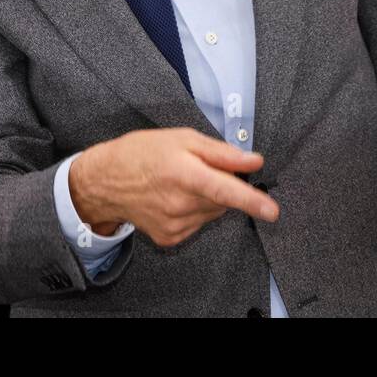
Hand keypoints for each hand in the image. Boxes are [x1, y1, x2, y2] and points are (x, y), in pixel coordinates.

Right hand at [69, 128, 279, 246]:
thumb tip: (252, 161)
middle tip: (200, 169)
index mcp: (183, 173)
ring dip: (208, 199)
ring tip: (182, 182)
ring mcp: (174, 224)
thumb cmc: (141, 153)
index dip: (251, 201)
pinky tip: (174, 198)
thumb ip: (221, 152)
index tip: (271, 210)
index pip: (225, 190)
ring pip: (213, 213)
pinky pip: (198, 223)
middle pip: (223, 200)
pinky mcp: (170, 237)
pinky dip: (195, 211)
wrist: (105, 181)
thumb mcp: (182, 139)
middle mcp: (179, 203)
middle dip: (223, 186)